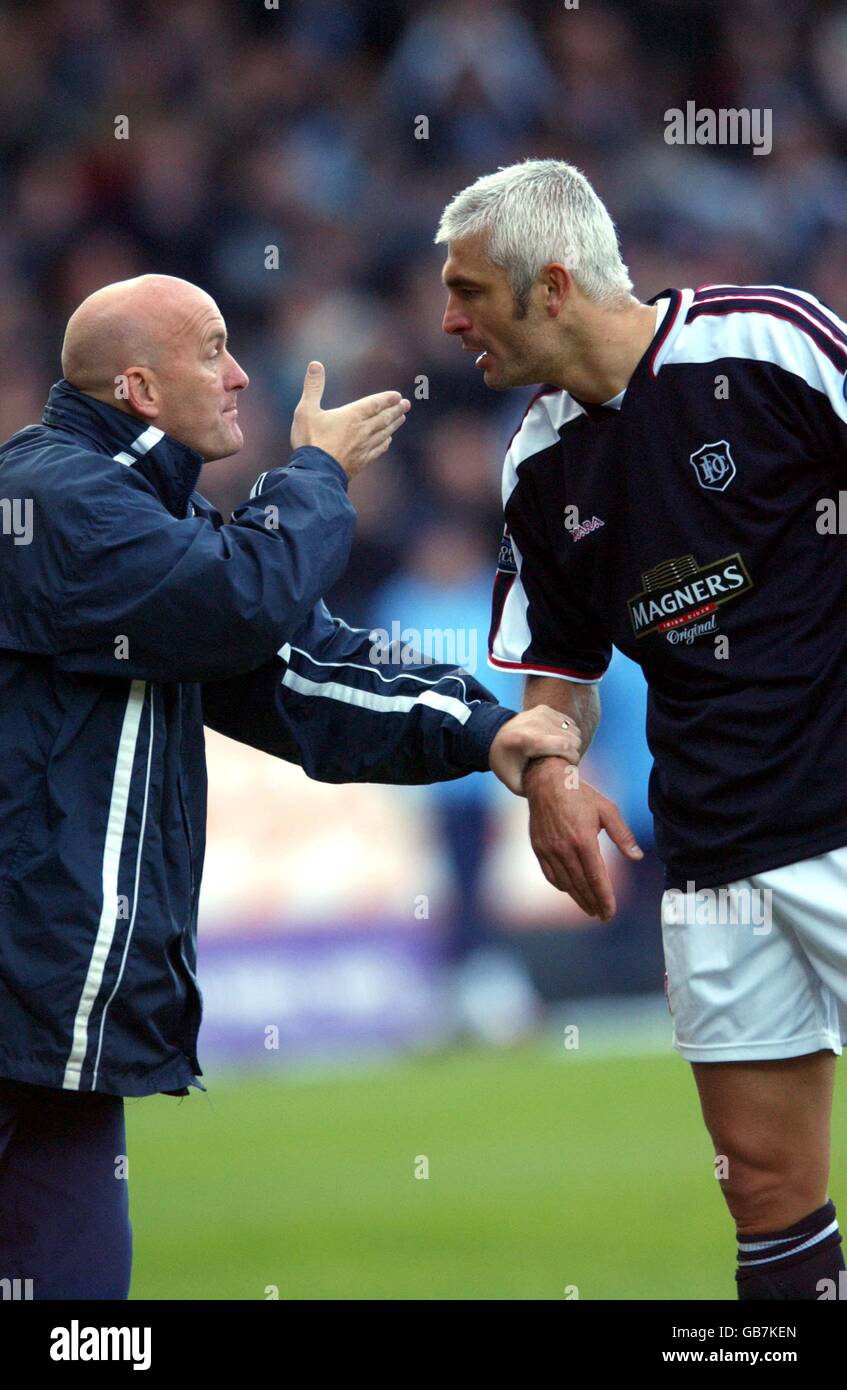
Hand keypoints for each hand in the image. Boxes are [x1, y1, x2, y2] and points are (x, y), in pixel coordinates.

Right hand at [290, 361, 410, 479]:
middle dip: (396, 410)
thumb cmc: (310, 440)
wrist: (316, 473)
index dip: (387, 399)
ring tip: (401, 418)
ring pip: (384, 433)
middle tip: (406, 405)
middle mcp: (362, 431)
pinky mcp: (362, 462)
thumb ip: (313, 387)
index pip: (374, 404)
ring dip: (394, 425)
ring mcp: (364, 448)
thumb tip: (315, 364)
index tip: (397, 396)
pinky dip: (385, 443)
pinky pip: (378, 449)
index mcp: (352, 416)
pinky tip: (387, 441)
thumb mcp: (306, 410)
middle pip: (384, 418)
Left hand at [489, 705, 581, 795]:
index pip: (565, 746)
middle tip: (560, 762)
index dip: (573, 760)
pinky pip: (569, 723)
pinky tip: (554, 741)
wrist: (493, 737)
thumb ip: (538, 790)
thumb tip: (562, 791)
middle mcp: (535, 722)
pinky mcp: (544, 709)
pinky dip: (567, 733)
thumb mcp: (516, 784)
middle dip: (573, 754)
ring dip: (570, 743)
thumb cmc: (506, 765)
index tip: (566, 768)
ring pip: (574, 730)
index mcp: (527, 740)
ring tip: (556, 752)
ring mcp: (540, 713)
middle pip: (574, 739)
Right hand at [524, 761, 642, 920]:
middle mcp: (564, 848)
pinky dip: (562, 886)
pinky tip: (571, 891)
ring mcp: (549, 850)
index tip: (611, 912)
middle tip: (603, 916)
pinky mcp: (539, 849)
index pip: (596, 878)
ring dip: (579, 899)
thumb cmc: (580, 795)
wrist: (546, 783)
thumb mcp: (607, 810)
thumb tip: (637, 857)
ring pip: (566, 883)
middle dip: (594, 903)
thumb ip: (623, 835)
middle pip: (581, 885)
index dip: (604, 898)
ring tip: (590, 908)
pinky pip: (551, 875)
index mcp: (583, 839)